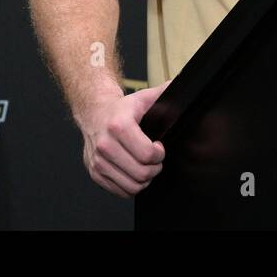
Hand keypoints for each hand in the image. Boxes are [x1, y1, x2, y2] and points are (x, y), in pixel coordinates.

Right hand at [79, 83, 167, 197]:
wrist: (94, 114)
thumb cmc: (121, 109)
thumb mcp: (142, 98)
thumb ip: (163, 93)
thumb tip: (182, 85)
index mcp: (119, 126)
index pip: (147, 154)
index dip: (159, 154)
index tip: (159, 147)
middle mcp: (105, 145)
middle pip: (141, 173)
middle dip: (155, 168)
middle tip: (155, 159)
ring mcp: (97, 161)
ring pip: (132, 186)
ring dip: (145, 180)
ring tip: (146, 166)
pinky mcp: (94, 173)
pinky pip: (120, 191)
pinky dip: (132, 186)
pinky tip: (134, 172)